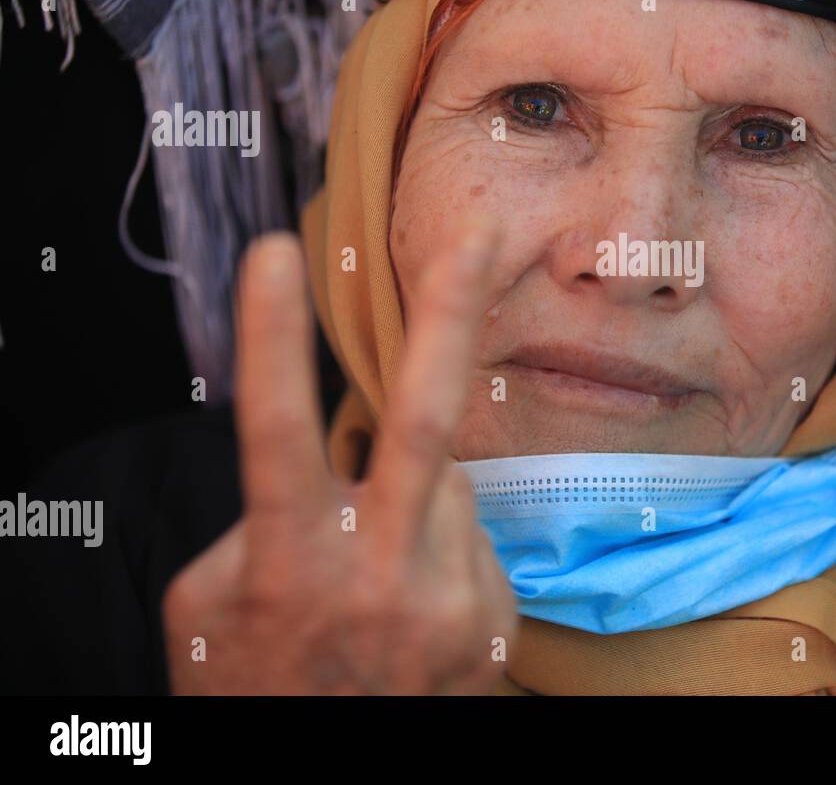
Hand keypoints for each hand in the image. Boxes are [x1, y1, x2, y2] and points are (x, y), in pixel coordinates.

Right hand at [162, 220, 515, 693]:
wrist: (321, 781)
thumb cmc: (252, 683)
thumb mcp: (213, 604)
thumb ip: (264, 521)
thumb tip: (336, 459)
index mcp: (289, 566)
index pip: (272, 432)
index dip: (270, 339)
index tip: (273, 253)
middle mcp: (379, 578)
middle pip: (426, 422)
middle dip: (451, 315)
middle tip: (475, 234)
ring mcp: (447, 602)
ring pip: (448, 482)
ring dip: (414, 493)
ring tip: (377, 565)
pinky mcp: (492, 620)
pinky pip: (470, 537)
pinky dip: (440, 544)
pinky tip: (412, 600)